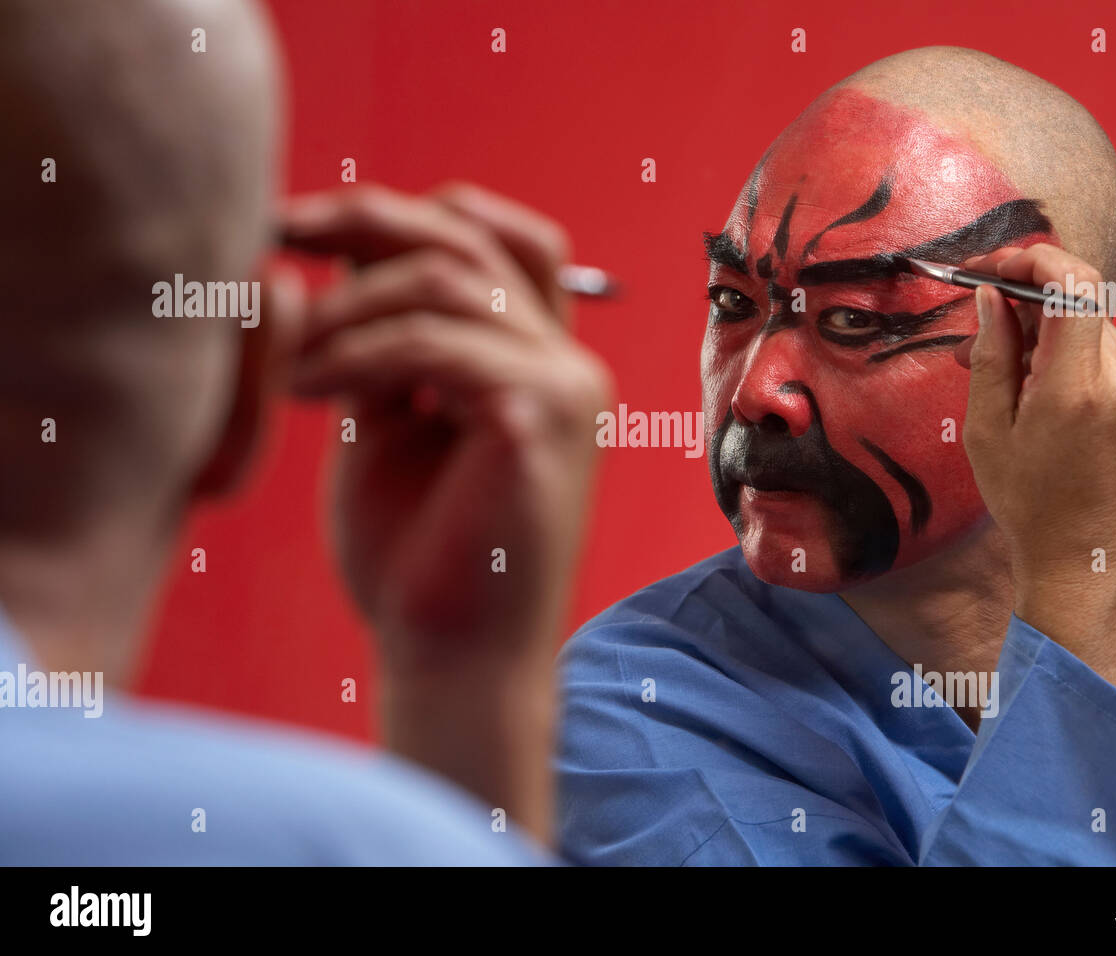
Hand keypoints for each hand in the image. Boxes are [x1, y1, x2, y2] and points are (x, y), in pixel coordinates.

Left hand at [280, 182, 612, 838]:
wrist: (451, 656)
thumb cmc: (417, 553)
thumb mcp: (393, 421)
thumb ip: (387, 342)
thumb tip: (338, 255)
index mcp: (539, 359)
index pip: (493, 236)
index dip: (402, 213)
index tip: (303, 226)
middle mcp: (568, 361)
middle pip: (470, 236)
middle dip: (363, 222)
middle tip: (275, 234)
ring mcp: (567, 385)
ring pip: (448, 281)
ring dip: (348, 308)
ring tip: (291, 365)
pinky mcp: (542, 416)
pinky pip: (435, 344)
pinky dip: (359, 355)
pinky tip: (308, 390)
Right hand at [955, 243, 1115, 705]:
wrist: (1086, 557)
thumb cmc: (1029, 503)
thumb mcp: (988, 431)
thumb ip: (991, 356)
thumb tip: (990, 297)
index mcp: (1078, 386)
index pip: (1072, 283)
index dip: (1030, 260)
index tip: (990, 269)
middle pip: (1075, 299)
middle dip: (1021, 301)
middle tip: (975, 333)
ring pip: (1085, 322)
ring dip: (1040, 329)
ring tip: (998, 371)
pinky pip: (1100, 348)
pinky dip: (1063, 351)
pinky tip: (1034, 387)